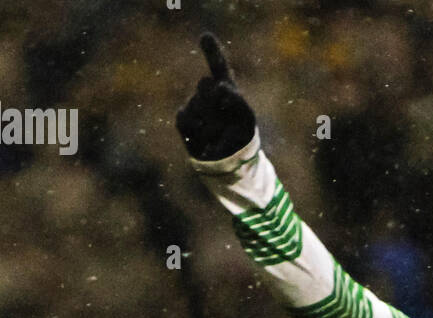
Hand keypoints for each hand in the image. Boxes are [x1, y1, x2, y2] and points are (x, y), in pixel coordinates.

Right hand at [175, 33, 255, 160]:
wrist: (228, 162)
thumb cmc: (240, 138)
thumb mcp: (246, 118)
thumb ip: (236, 100)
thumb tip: (218, 86)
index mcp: (226, 89)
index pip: (218, 67)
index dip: (212, 52)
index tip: (205, 37)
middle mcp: (208, 94)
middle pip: (205, 85)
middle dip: (214, 98)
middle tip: (223, 113)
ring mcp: (194, 106)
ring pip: (198, 104)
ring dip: (212, 121)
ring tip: (220, 135)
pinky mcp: (183, 121)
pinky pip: (187, 118)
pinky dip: (199, 130)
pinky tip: (208, 139)